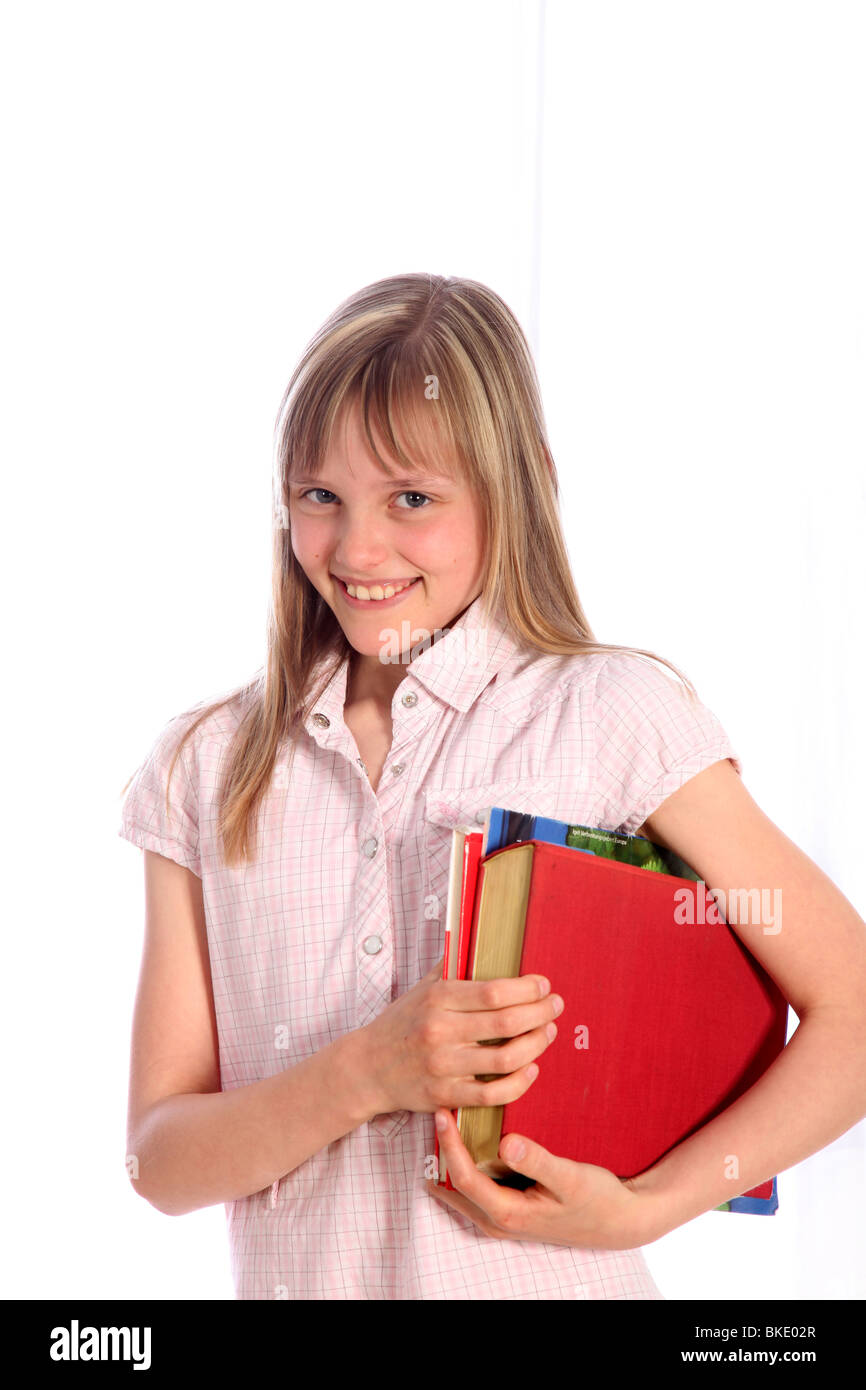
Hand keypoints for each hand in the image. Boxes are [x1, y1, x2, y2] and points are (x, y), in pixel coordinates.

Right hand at [358, 958, 563, 1116]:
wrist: (367, 1067)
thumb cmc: (401, 1023)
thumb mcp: (421, 987)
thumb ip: (452, 966)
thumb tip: (482, 938)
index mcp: (437, 998)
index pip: (493, 992)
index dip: (526, 988)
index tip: (543, 984)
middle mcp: (440, 1031)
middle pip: (505, 1023)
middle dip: (540, 1013)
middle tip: (555, 1006)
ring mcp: (443, 1066)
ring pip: (505, 1059)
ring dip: (536, 1045)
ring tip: (548, 1032)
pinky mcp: (445, 1095)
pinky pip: (492, 1094)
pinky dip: (519, 1083)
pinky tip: (531, 1068)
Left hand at [428, 1107, 664, 1250]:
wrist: (620, 1222)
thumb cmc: (597, 1199)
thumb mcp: (571, 1177)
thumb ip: (537, 1161)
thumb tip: (506, 1143)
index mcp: (508, 1213)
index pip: (463, 1176)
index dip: (449, 1144)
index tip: (442, 1112)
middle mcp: (499, 1221)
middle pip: (454, 1185)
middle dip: (442, 1151)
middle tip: (436, 1111)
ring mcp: (504, 1220)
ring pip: (462, 1191)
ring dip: (451, 1160)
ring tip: (445, 1125)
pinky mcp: (513, 1212)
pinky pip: (477, 1190)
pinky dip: (467, 1168)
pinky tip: (470, 1145)